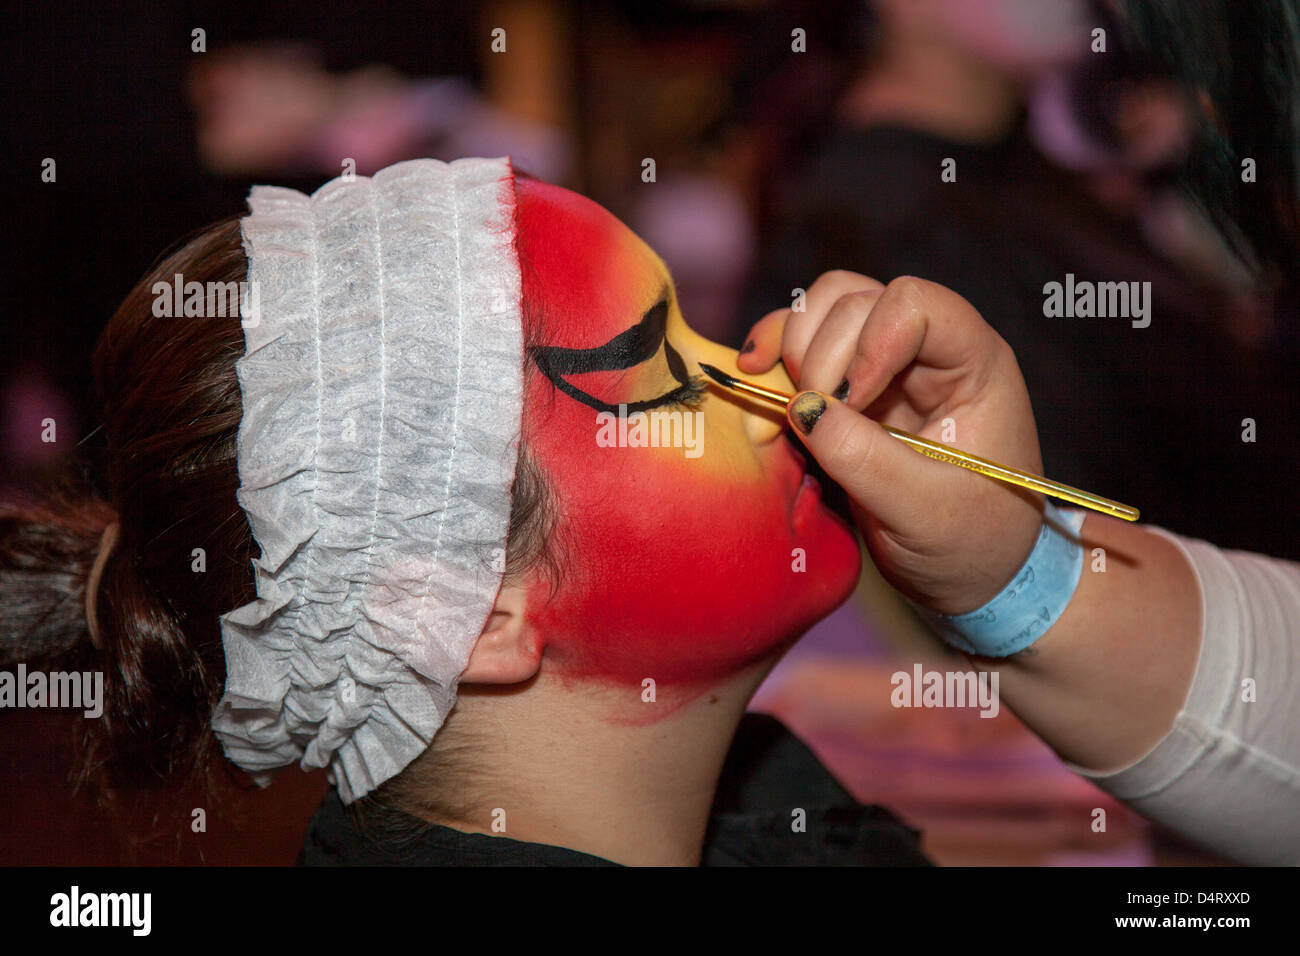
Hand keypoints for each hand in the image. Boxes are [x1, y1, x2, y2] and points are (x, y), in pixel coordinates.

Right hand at [740, 272, 1045, 614]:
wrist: (972, 573)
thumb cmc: (973, 541)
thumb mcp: (926, 514)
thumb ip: (867, 461)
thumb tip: (803, 409)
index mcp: (973, 365)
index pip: (915, 305)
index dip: (870, 341)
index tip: (851, 402)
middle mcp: (929, 349)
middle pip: (855, 301)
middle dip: (820, 356)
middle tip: (813, 422)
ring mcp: (886, 361)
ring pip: (823, 309)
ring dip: (790, 350)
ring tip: (784, 409)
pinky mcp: (849, 385)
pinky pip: (802, 342)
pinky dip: (773, 358)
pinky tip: (754, 385)